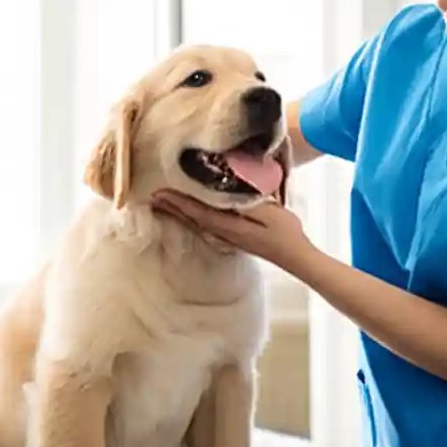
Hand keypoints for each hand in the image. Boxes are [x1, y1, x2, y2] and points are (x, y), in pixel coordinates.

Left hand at [151, 190, 316, 271]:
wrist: (295, 255)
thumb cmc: (285, 231)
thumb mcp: (268, 212)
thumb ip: (246, 202)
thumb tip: (226, 191)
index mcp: (229, 226)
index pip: (196, 211)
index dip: (177, 202)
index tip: (159, 193)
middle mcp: (223, 234)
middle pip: (190, 219)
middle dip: (171, 208)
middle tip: (151, 197)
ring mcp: (227, 238)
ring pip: (195, 224)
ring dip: (178, 214)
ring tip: (162, 205)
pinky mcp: (232, 238)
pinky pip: (204, 227)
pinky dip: (191, 219)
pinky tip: (188, 217)